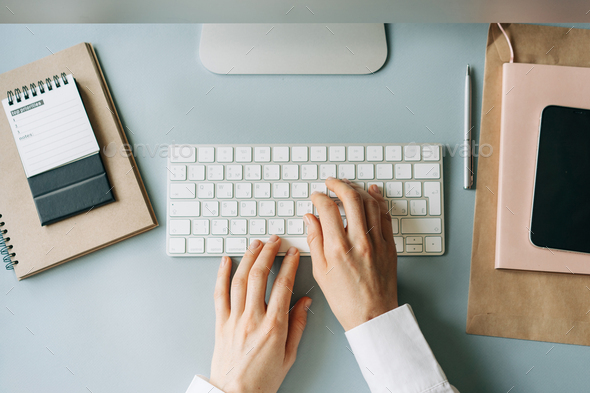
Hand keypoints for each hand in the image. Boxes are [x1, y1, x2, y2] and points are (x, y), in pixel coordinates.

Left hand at [209, 235, 310, 392]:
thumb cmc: (262, 380)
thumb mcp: (289, 355)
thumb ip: (297, 326)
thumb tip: (304, 303)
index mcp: (274, 327)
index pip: (283, 286)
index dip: (289, 265)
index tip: (292, 253)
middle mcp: (253, 319)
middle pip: (259, 276)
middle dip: (268, 253)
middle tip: (274, 241)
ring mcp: (234, 320)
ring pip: (240, 280)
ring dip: (248, 258)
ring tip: (256, 244)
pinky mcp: (220, 323)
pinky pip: (219, 294)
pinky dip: (221, 274)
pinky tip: (226, 261)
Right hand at [305, 177, 397, 330]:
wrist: (373, 316)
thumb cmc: (346, 299)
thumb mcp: (321, 272)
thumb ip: (315, 241)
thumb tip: (310, 218)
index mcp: (338, 248)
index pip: (327, 209)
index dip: (319, 197)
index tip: (316, 196)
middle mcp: (359, 241)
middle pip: (350, 199)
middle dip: (339, 185)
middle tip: (331, 182)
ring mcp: (377, 242)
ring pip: (370, 203)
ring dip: (358, 189)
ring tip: (348, 186)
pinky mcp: (389, 245)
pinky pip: (385, 215)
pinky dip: (378, 200)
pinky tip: (372, 193)